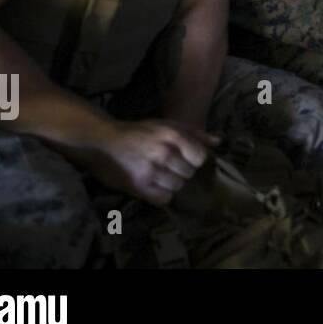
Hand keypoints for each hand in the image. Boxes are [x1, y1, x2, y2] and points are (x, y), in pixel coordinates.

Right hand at [85, 119, 217, 206]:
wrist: (103, 141)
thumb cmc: (139, 132)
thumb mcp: (166, 125)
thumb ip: (194, 133)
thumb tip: (218, 141)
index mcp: (172, 135)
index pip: (200, 157)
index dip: (196, 159)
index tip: (188, 158)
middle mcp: (163, 153)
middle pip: (189, 173)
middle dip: (183, 171)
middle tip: (171, 166)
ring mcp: (151, 171)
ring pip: (178, 186)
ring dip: (173, 183)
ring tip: (162, 175)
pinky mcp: (139, 187)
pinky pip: (164, 198)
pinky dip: (163, 194)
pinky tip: (156, 185)